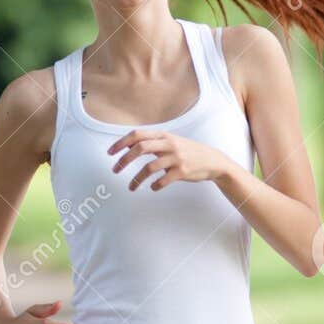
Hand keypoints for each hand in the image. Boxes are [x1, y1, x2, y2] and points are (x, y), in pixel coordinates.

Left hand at [108, 129, 230, 191]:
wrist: (213, 161)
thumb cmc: (189, 151)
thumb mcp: (171, 142)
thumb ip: (153, 142)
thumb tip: (128, 145)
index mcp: (164, 136)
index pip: (138, 135)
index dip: (121, 143)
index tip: (110, 153)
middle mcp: (169, 144)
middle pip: (141, 148)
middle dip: (124, 160)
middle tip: (115, 170)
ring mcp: (176, 158)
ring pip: (149, 168)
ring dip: (137, 179)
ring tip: (131, 187)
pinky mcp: (182, 171)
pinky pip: (163, 180)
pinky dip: (155, 185)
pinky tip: (153, 188)